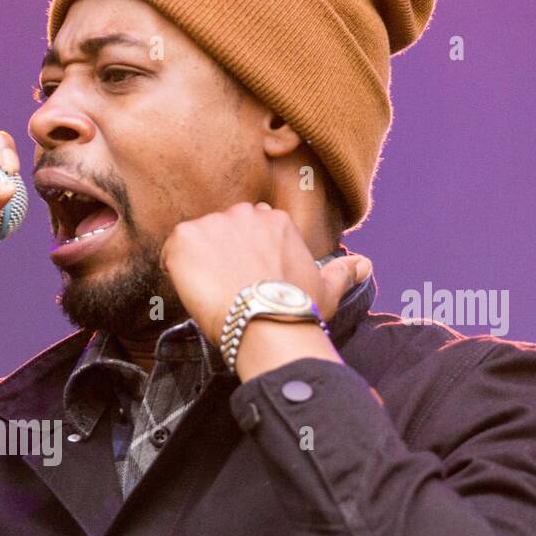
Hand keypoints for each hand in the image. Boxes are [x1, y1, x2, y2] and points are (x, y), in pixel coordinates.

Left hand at [159, 203, 371, 378]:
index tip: (244, 280)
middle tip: (226, 289)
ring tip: (211, 293)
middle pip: (221, 232)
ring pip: (196, 242)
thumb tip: (364, 265)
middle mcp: (245, 214)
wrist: (266, 322)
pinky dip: (175, 269)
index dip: (242, 257)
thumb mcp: (326, 288)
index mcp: (275, 221)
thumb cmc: (297, 309)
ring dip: (197, 265)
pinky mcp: (186, 238)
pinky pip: (171, 251)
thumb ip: (343, 272)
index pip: (248, 230)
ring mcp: (214, 224)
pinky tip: (191, 289)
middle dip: (219, 256)